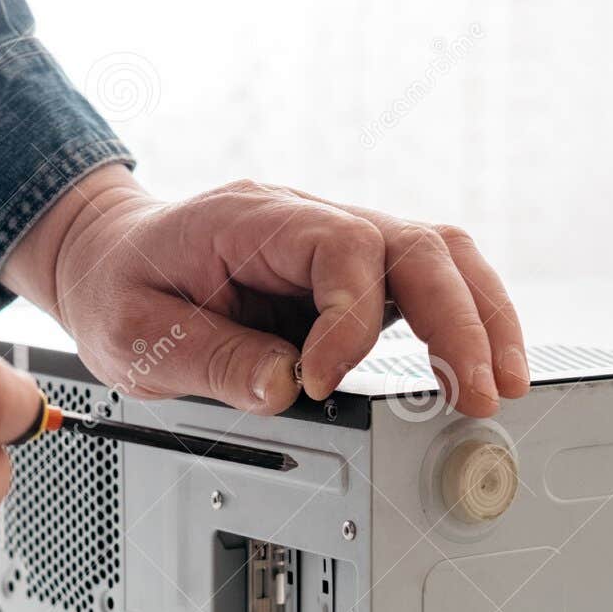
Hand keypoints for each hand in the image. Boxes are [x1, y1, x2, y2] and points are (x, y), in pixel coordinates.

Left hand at [2, 166, 526, 416]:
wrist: (112, 261)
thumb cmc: (123, 288)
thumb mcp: (138, 335)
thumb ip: (211, 360)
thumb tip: (286, 387)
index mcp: (254, 220)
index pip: (342, 248)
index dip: (349, 318)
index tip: (323, 379)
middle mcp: (310, 222)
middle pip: (416, 245)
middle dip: (457, 320)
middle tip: (476, 391)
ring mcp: (339, 247)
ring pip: (440, 258)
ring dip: (480, 320)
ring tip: (500, 384)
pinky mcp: (356, 280)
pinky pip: (427, 286)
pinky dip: (462, 325)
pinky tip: (476, 369)